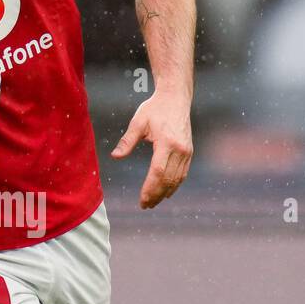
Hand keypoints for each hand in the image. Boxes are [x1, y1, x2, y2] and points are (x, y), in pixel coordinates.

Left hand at [111, 90, 192, 208]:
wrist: (175, 98)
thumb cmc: (154, 108)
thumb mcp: (138, 122)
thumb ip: (127, 141)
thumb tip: (115, 157)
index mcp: (166, 142)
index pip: (158, 172)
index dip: (149, 188)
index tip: (142, 200)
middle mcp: (180, 149)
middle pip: (168, 179)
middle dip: (156, 195)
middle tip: (145, 206)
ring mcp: (187, 151)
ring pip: (177, 179)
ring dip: (165, 193)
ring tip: (153, 202)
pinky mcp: (189, 151)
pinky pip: (182, 173)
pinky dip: (174, 185)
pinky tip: (165, 192)